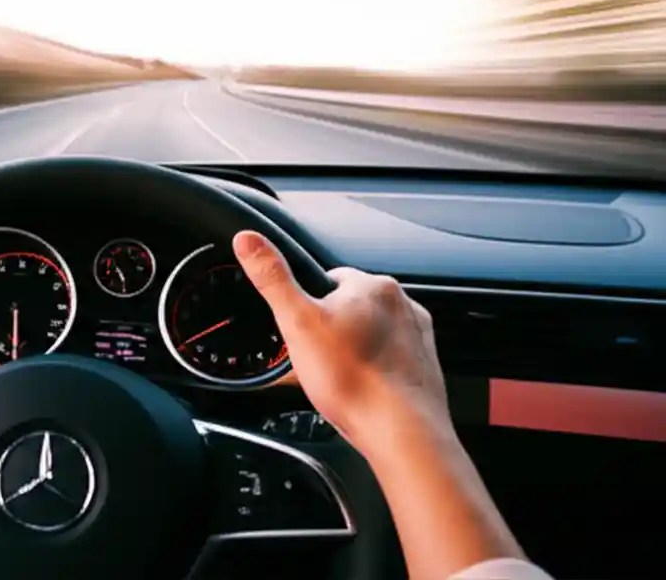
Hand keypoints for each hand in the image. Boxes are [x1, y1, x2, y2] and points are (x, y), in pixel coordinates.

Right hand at [232, 231, 446, 455]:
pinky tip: (362, 390)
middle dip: (333, 329)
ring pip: (372, 334)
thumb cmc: (353, 380)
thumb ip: (272, 278)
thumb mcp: (297, 322)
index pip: (330, 280)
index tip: (304, 328)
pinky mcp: (424, 365)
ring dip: (356, 349)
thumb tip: (248, 240)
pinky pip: (390, 359)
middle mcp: (402, 304)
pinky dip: (376, 371)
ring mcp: (417, 336)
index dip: (310, 305)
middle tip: (318, 359)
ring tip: (340, 378)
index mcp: (372, 286)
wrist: (400, 430)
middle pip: (352, 308)